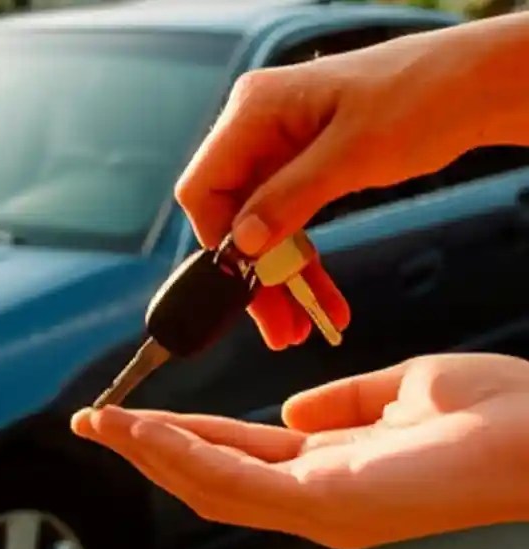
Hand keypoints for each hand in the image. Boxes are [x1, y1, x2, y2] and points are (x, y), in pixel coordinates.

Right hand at [71, 354, 528, 548]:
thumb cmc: (501, 415)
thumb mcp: (404, 391)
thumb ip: (345, 403)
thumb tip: (294, 406)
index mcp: (333, 471)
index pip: (236, 453)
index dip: (179, 432)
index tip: (136, 412)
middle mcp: (317, 500)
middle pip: (208, 475)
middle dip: (145, 447)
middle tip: (93, 421)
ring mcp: (319, 510)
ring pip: (209, 484)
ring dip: (148, 452)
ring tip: (103, 424)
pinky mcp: (326, 506)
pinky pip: (238, 482)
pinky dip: (186, 456)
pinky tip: (150, 434)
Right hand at [174, 22, 503, 348]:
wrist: (480, 83)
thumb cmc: (426, 96)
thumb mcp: (353, 155)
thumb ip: (289, 199)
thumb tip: (240, 244)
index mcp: (256, 108)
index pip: (204, 187)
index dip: (218, 242)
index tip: (247, 286)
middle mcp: (258, 124)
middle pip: (232, 214)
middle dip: (256, 275)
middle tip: (279, 328)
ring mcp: (280, 143)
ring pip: (261, 225)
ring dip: (282, 277)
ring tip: (301, 326)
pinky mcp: (305, 162)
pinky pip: (290, 219)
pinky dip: (304, 259)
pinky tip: (321, 297)